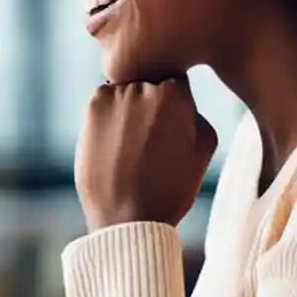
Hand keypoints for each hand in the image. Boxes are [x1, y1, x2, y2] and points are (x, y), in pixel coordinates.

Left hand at [75, 75, 217, 231]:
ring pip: (125, 89)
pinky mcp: (92, 107)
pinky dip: (108, 115)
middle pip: (149, 82)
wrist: (129, 216)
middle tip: (149, 138)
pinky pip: (104, 100)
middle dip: (150, 103)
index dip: (174, 102)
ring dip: (128, 107)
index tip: (170, 125)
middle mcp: (144, 86)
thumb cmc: (171, 186)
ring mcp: (114, 95)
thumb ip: (195, 110)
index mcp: (176, 92)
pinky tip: (114, 143)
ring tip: (131, 145)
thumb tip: (179, 94)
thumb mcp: (204, 145)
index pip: (176, 79)